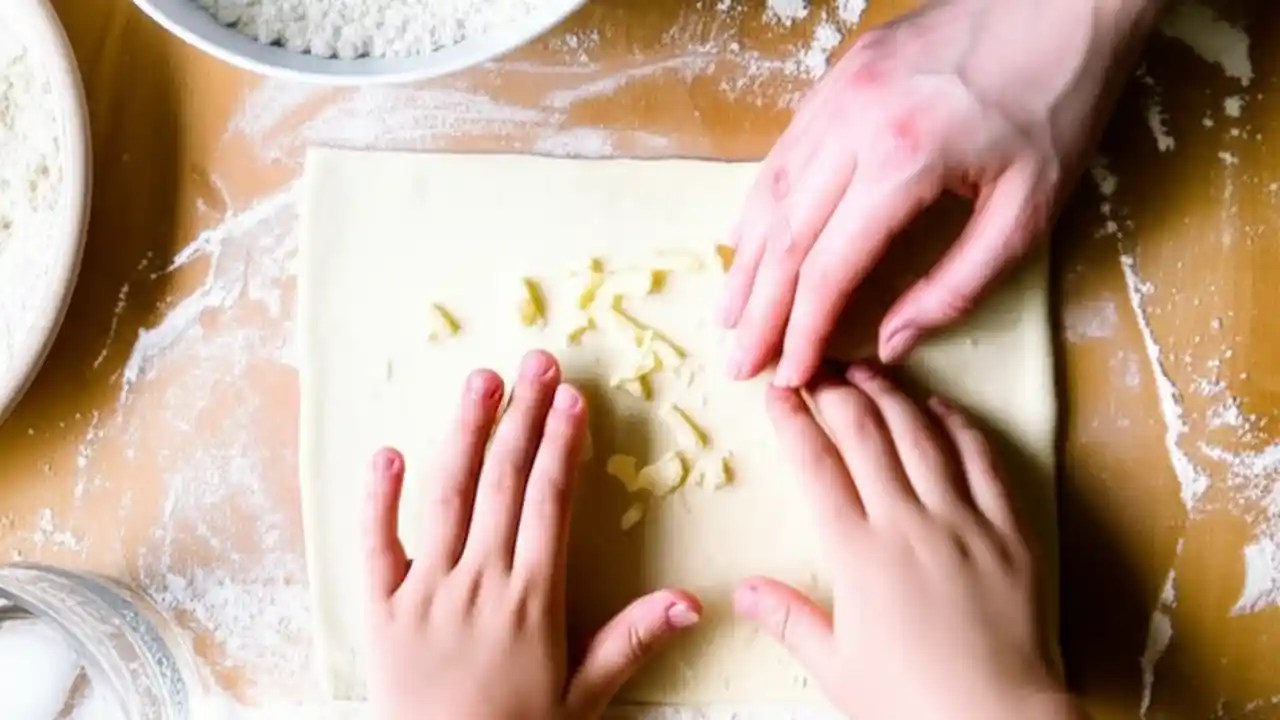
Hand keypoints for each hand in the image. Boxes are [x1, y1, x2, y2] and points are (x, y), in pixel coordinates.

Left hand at [364, 350, 701, 719]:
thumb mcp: (584, 698)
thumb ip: (631, 642)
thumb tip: (692, 603)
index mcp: (531, 598)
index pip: (550, 501)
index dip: (562, 444)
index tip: (571, 398)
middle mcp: (478, 581)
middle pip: (504, 481)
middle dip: (523, 415)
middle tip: (536, 361)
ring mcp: (425, 590)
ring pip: (446, 495)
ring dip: (465, 432)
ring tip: (480, 381)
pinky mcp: (380, 608)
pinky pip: (375, 543)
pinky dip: (378, 497)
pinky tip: (387, 451)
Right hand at [722, 0, 1161, 384]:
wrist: (1063, 0)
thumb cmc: (1058, 106)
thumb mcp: (1028, 212)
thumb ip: (956, 286)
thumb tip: (891, 343)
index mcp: (905, 161)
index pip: (830, 267)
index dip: (802, 330)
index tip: (787, 376)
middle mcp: (854, 125)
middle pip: (786, 237)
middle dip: (759, 311)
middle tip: (736, 364)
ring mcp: (838, 95)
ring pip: (771, 192)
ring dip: (746, 261)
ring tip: (729, 315)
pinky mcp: (837, 78)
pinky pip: (782, 154)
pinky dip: (759, 207)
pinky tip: (747, 242)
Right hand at [739, 365, 1080, 719]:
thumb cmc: (909, 704)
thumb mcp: (836, 667)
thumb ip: (788, 619)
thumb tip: (740, 590)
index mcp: (857, 554)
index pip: (816, 466)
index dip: (793, 420)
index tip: (777, 390)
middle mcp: (908, 524)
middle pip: (866, 434)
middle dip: (835, 390)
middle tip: (816, 365)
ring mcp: (963, 523)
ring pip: (921, 435)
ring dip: (889, 395)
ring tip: (866, 371)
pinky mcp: (1008, 532)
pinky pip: (983, 462)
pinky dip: (958, 426)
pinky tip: (939, 407)